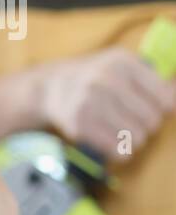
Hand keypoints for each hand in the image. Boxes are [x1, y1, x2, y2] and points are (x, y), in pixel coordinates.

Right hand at [39, 49, 175, 159]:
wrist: (51, 87)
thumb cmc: (97, 78)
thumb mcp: (124, 66)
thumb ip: (155, 81)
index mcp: (122, 63)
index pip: (165, 99)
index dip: (164, 108)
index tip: (153, 108)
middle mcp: (106, 80)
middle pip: (152, 121)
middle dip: (147, 125)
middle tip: (134, 120)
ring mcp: (90, 102)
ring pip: (137, 138)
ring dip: (134, 140)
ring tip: (123, 131)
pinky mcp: (79, 125)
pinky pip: (117, 150)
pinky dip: (119, 151)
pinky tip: (113, 143)